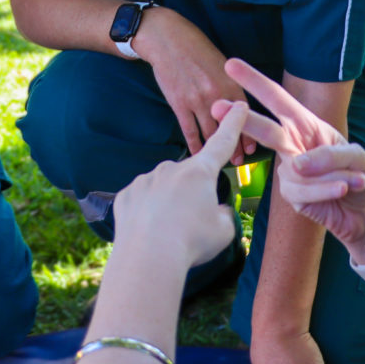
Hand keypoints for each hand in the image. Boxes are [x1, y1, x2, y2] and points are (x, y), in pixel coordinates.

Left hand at [112, 103, 248, 271]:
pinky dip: (148, 214)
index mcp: (200, 172)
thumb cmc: (192, 242)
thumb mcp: (224, 230)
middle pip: (189, 177)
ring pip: (163, 189)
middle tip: (192, 224)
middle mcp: (171, 169)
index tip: (238, 105)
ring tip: (169, 233)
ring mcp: (145, 180)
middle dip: (193, 194)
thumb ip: (222, 213)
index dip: (233, 124)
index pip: (221, 143)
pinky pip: (142, 201)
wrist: (148, 258)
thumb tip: (214, 210)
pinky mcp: (126, 195)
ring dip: (169, 205)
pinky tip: (150, 232)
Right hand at [135, 9, 252, 158]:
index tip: (251, 147)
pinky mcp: (179, 105)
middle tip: (239, 162)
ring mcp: (197, 101)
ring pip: (210, 133)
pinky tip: (198, 154)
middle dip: (236, 148)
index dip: (249, 134)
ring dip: (217, 150)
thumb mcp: (220, 62)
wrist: (167, 40)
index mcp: (230, 83)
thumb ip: (229, 83)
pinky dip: (195, 145)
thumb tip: (236, 104)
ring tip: (223, 162)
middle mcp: (217, 94)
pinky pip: (189, 131)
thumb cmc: (195, 47)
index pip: (244, 116)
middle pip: (229, 128)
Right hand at [215, 59, 364, 265]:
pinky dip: (326, 191)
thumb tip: (295, 164)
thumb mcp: (356, 157)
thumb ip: (329, 156)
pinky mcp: (292, 196)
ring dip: (327, 177)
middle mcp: (294, 145)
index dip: (255, 82)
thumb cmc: (363, 175)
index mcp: (307, 125)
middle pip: (266, 130)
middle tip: (217, 106)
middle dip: (244, 120)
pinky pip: (303, 192)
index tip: (231, 65)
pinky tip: (343, 190)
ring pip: (293, 170)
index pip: (278, 100)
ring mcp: (290, 171)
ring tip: (351, 180)